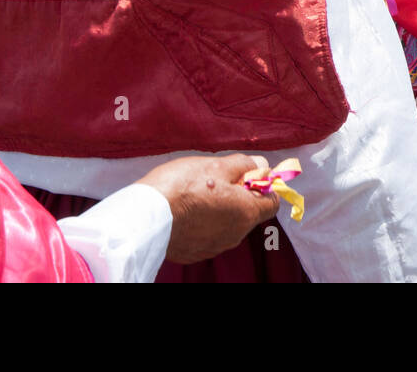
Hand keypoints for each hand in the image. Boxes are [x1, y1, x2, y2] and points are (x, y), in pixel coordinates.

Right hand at [136, 154, 279, 263]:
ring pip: (227, 224)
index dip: (263, 186)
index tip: (247, 174)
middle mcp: (235, 235)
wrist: (144, 218)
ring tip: (196, 192)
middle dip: (239, 195)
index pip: (272, 203)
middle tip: (217, 178)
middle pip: (248, 213)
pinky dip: (203, 222)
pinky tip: (186, 209)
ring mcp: (214, 246)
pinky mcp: (194, 252)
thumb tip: (261, 165)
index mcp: (246, 213)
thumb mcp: (216, 165)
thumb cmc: (183, 187)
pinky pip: (207, 234)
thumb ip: (244, 165)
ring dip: (220, 208)